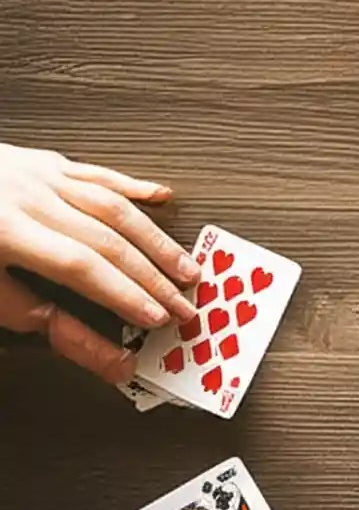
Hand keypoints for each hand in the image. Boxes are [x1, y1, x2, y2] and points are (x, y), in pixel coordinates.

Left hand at [0, 144, 199, 383]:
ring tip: (189, 267)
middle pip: (109, 239)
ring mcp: (36, 174)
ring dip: (157, 239)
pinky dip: (132, 186)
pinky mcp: (39, 161)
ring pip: (113, 206)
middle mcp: (27, 196)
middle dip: (154, 277)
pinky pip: (95, 172)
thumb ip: (28, 314)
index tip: (157, 319)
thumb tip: (94, 348)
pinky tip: (162, 197)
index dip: (126, 295)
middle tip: (187, 306)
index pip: (84, 267)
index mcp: (5, 231)